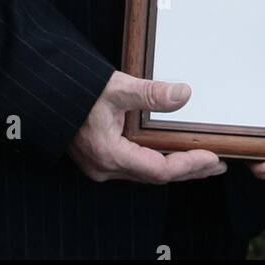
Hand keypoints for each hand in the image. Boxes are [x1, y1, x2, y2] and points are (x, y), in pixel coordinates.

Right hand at [68, 71, 225, 184]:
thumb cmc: (79, 91)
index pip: (159, 170)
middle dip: (188, 170)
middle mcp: (105, 167)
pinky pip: (136, 165)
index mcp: (109, 155)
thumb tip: (184, 94)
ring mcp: (101, 165)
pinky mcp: (101, 158)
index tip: (212, 157)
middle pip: (155, 176)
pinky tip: (171, 152)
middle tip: (217, 163)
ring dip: (174, 167)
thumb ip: (151, 93)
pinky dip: (157, 160)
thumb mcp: (117, 88)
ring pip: (146, 172)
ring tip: (201, 159)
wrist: (48, 91)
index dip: (188, 165)